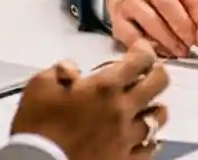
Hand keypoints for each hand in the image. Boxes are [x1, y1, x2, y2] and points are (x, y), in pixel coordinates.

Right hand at [10, 41, 169, 159]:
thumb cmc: (38, 129)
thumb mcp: (39, 87)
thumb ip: (59, 70)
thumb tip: (71, 70)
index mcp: (104, 87)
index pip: (140, 60)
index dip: (143, 50)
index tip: (140, 49)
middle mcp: (122, 109)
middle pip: (159, 83)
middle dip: (156, 71)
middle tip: (149, 71)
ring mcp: (126, 137)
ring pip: (158, 116)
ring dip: (153, 106)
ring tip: (146, 105)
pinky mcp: (124, 159)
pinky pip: (149, 148)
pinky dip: (149, 139)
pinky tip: (143, 137)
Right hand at [107, 0, 197, 58]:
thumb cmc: (165, 3)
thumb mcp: (185, 0)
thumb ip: (197, 11)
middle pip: (167, 4)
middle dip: (183, 27)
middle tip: (192, 45)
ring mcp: (131, 2)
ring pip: (150, 21)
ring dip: (168, 40)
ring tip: (180, 52)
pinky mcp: (118, 22)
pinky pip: (133, 37)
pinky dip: (148, 48)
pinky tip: (159, 56)